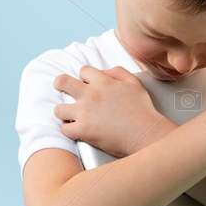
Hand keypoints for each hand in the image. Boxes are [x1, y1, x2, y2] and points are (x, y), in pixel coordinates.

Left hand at [53, 66, 172, 159]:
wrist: (146, 134)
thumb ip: (118, 72)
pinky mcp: (84, 130)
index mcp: (104, 82)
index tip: (86, 84)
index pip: (83, 71)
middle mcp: (91, 95)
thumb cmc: (143, 110)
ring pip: (58, 109)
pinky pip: (64, 129)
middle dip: (60, 85)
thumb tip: (104, 72)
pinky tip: (76, 130)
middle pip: (62, 82)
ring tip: (70, 116)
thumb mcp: (135, 83)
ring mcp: (85, 113)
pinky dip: (69, 131)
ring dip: (64, 112)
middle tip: (61, 90)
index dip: (84, 77)